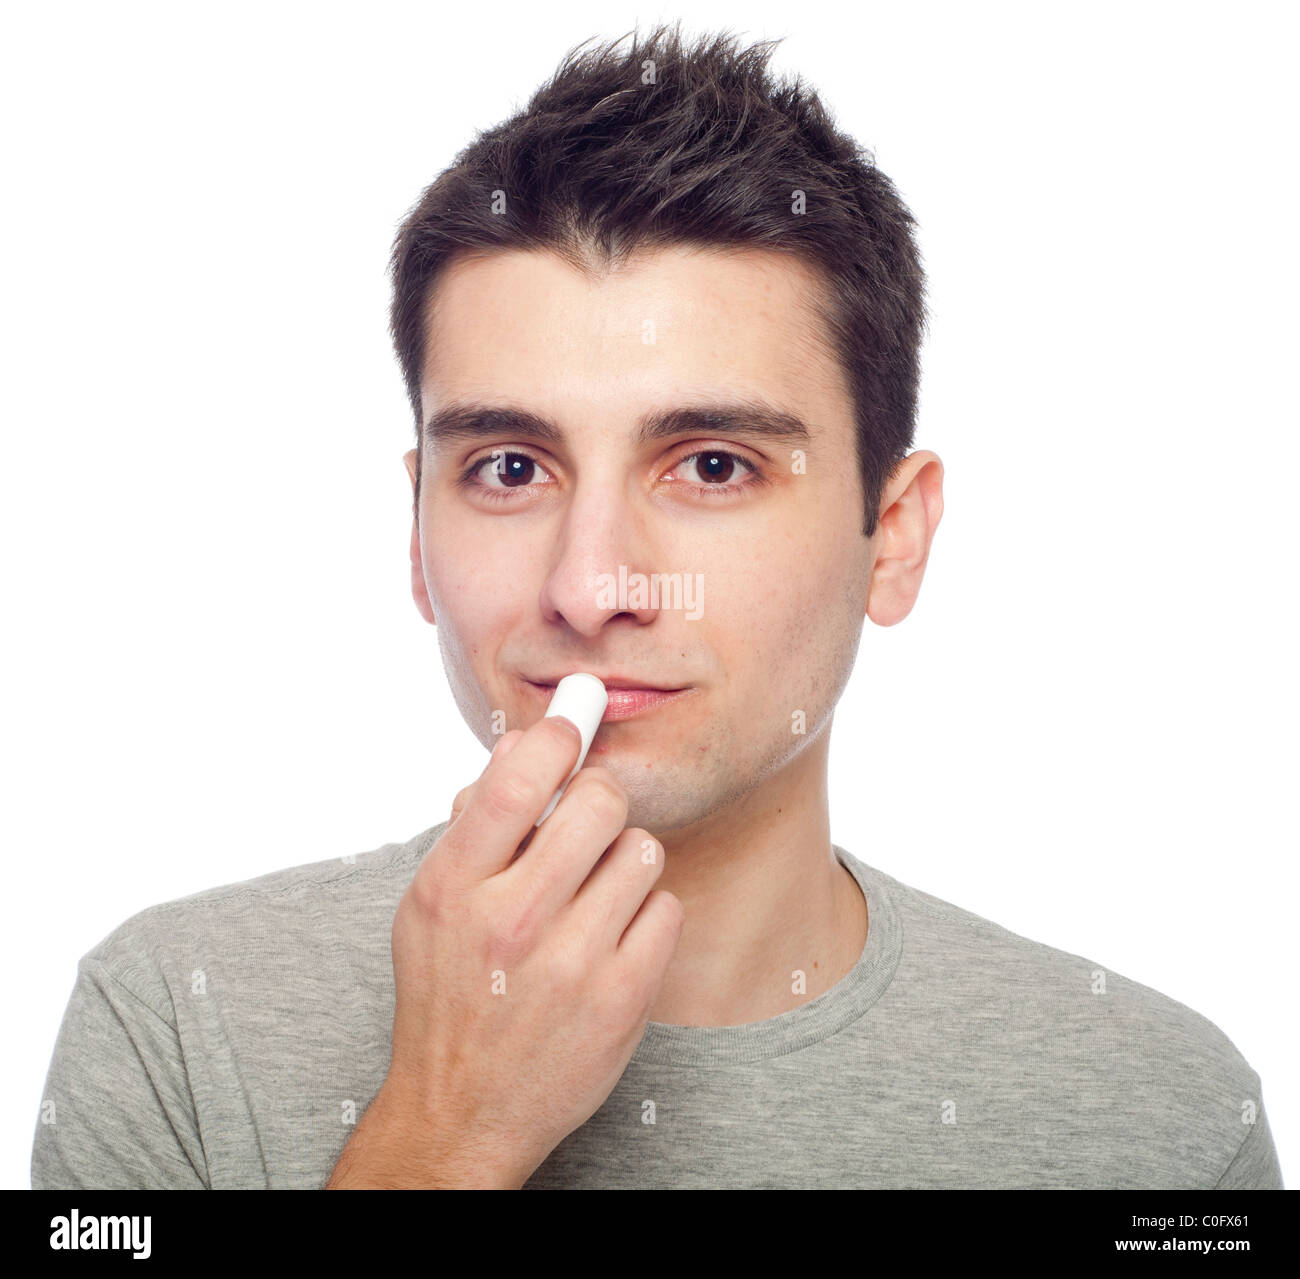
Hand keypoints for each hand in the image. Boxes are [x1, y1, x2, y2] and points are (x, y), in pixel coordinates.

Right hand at [329, 715, 682, 1188]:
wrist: (462, 1109)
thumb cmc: (447, 993)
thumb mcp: (430, 905)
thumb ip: (474, 826)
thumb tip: (522, 746)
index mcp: (453, 886)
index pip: (516, 775)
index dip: (556, 737)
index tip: (571, 730)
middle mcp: (511, 920)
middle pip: (600, 801)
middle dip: (599, 800)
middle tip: (589, 820)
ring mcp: (571, 962)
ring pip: (642, 851)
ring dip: (626, 860)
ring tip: (597, 890)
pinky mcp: (623, 998)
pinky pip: (666, 908)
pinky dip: (646, 915)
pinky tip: (615, 937)